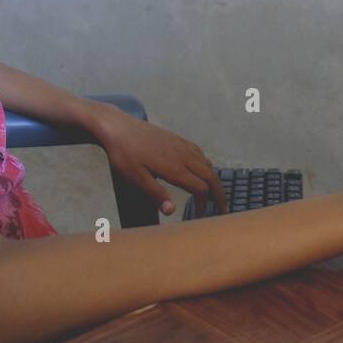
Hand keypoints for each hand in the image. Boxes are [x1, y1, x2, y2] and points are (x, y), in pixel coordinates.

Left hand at [85, 104, 225, 216]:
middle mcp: (184, 156)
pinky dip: (206, 165)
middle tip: (224, 208)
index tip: (201, 215)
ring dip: (214, 180)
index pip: (201, 189)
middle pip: (211, 176)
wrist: (118, 127)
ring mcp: (182, 146)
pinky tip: (201, 170)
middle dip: (219, 193)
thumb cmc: (124, 154)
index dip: (204, 204)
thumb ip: (156, 195)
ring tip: (214, 192)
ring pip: (207, 164)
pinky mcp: (178, 139)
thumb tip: (172, 211)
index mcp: (175, 168)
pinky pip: (200, 153)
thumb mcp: (136, 178)